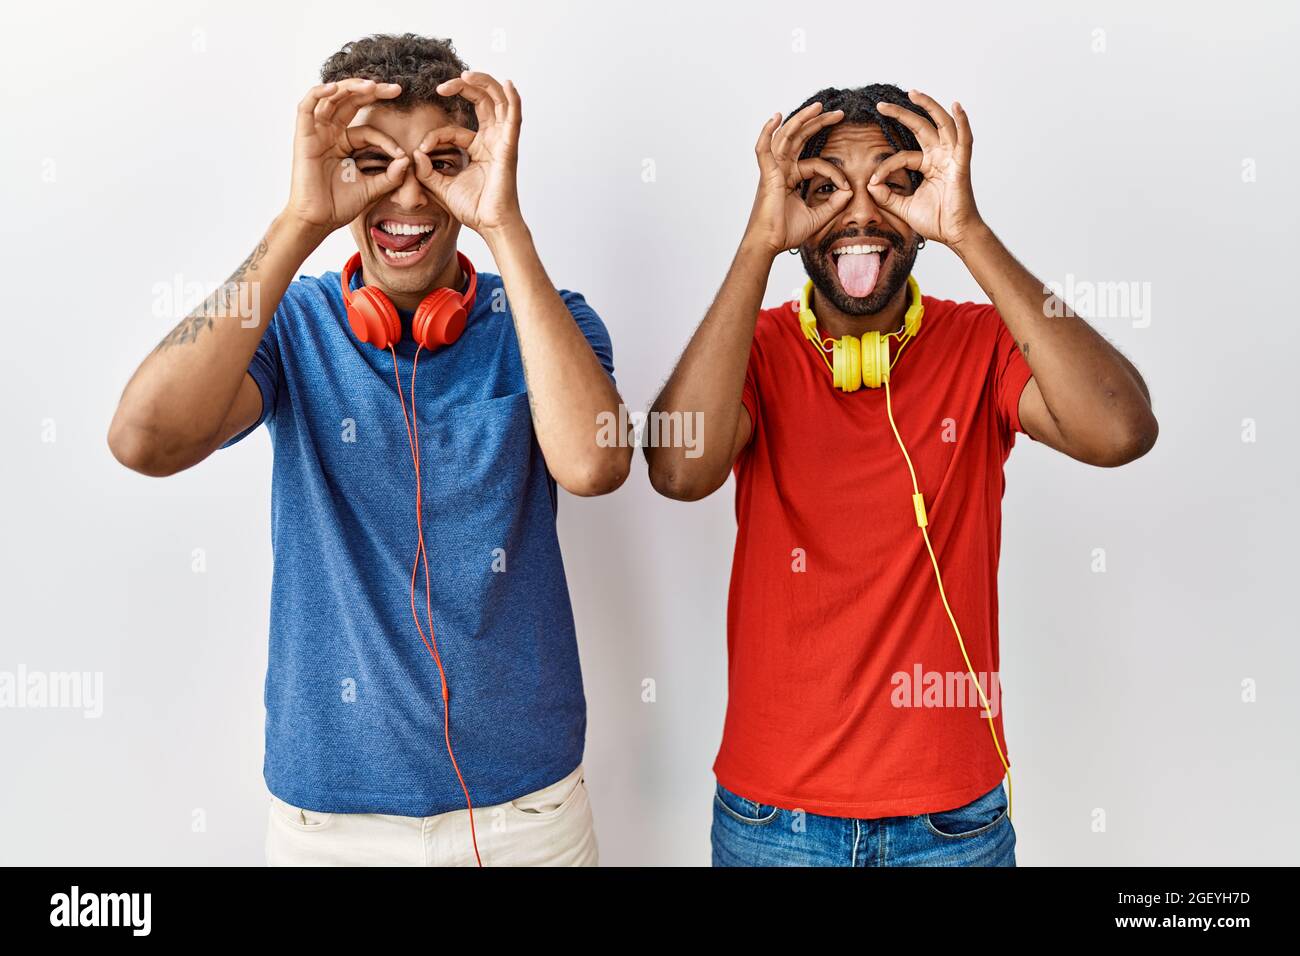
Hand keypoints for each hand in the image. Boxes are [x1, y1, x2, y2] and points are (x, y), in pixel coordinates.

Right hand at [284, 79, 411, 235]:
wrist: (318, 220)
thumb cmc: (340, 205)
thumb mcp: (372, 188)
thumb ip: (391, 175)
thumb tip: (408, 160)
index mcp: (344, 144)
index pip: (368, 130)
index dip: (386, 139)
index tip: (402, 155)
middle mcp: (330, 134)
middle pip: (350, 102)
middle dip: (373, 92)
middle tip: (397, 88)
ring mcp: (316, 132)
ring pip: (331, 97)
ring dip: (351, 87)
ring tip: (372, 86)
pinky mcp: (303, 135)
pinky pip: (307, 106)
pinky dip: (318, 93)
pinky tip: (335, 88)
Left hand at [413, 71, 522, 236]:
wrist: (490, 224)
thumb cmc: (473, 209)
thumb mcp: (441, 186)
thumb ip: (426, 170)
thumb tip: (415, 153)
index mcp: (479, 148)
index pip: (455, 129)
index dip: (435, 135)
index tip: (422, 150)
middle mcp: (493, 141)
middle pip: (482, 102)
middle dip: (464, 88)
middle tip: (442, 86)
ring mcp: (502, 142)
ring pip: (497, 102)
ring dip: (483, 84)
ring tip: (466, 74)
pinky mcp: (509, 146)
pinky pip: (513, 117)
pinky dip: (512, 99)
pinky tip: (508, 84)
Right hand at [744, 102, 850, 256]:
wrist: (769, 244)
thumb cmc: (786, 233)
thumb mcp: (818, 216)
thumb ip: (834, 204)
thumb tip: (850, 190)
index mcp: (791, 177)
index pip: (816, 164)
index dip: (835, 172)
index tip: (847, 187)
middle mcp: (781, 169)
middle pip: (800, 138)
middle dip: (818, 123)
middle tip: (838, 113)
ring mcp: (773, 170)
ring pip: (787, 136)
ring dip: (802, 119)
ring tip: (819, 106)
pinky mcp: (767, 174)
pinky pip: (764, 149)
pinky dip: (767, 132)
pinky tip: (776, 117)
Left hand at [869, 91, 982, 247]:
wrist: (955, 235)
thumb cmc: (936, 221)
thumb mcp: (904, 208)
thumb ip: (887, 196)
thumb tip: (869, 185)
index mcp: (928, 165)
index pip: (902, 156)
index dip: (885, 167)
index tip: (872, 181)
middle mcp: (940, 157)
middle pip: (920, 127)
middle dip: (901, 113)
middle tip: (881, 105)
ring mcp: (952, 159)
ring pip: (941, 124)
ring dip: (928, 106)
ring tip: (913, 92)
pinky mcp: (961, 165)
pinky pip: (964, 140)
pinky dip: (963, 122)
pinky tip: (957, 106)